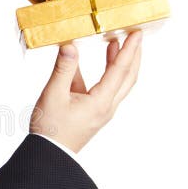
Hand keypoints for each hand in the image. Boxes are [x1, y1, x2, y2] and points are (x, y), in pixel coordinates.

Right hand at [30, 30, 141, 152]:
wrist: (50, 155)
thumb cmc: (50, 129)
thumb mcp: (53, 95)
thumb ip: (63, 69)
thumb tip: (70, 46)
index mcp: (101, 102)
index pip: (120, 70)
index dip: (130, 49)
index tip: (137, 33)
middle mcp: (106, 107)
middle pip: (128, 77)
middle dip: (133, 55)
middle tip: (135, 36)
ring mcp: (100, 111)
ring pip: (117, 83)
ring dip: (118, 63)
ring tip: (114, 44)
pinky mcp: (92, 113)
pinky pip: (101, 89)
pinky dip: (98, 74)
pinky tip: (81, 65)